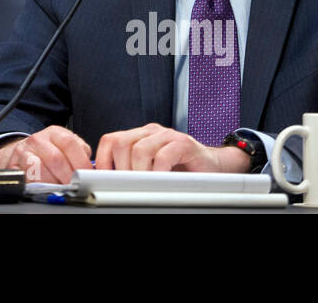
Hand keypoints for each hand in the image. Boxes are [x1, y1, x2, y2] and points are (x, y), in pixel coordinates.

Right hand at [0, 126, 93, 183]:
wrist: (26, 153)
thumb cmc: (50, 152)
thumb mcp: (67, 149)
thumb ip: (80, 154)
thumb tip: (93, 170)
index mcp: (55, 132)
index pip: (70, 143)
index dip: (80, 162)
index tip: (86, 176)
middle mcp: (39, 139)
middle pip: (56, 158)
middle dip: (67, 176)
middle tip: (73, 185)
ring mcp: (25, 150)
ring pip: (41, 168)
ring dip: (53, 181)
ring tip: (60, 186)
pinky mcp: (15, 163)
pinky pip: (28, 176)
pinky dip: (39, 183)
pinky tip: (46, 185)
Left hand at [93, 123, 250, 172]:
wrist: (213, 167)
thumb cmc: (180, 170)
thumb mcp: (150, 168)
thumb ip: (131, 168)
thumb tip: (108, 181)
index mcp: (139, 135)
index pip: (111, 140)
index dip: (103, 161)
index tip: (104, 180)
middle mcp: (151, 132)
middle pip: (121, 143)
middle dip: (121, 169)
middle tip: (128, 186)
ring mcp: (168, 136)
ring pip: (139, 149)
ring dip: (138, 173)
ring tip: (144, 186)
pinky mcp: (184, 144)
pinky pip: (164, 155)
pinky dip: (158, 171)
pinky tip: (161, 181)